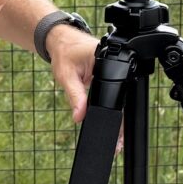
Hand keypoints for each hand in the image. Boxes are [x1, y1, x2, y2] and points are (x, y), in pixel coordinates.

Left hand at [46, 21, 122, 151]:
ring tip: (116, 139)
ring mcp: (113, 69)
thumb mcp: (66, 76)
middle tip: (117, 143)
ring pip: (118, 98)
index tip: (116, 132)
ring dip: (116, 116)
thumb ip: (74, 96)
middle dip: (119, 121)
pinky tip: (110, 122)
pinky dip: (111, 107)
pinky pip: (112, 93)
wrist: (61, 40)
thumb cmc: (63, 53)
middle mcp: (114, 63)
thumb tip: (79, 117)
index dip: (115, 113)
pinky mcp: (109, 74)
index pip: (115, 90)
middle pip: (121, 97)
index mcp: (106, 60)